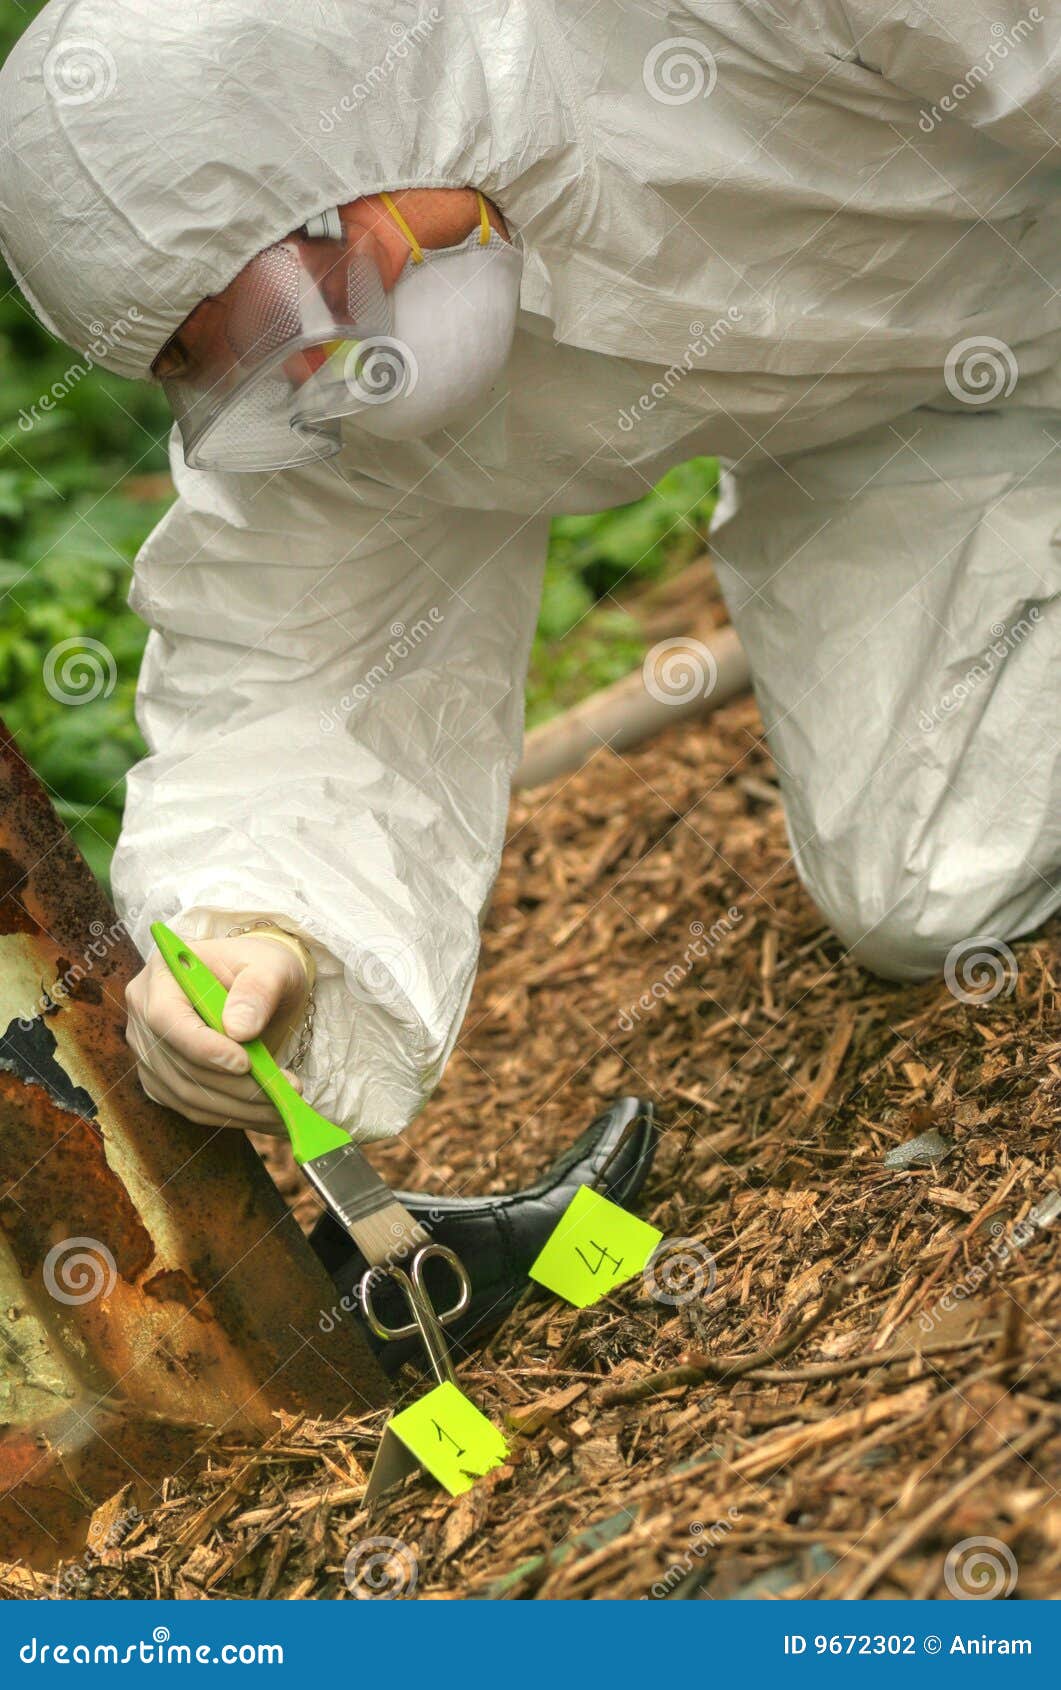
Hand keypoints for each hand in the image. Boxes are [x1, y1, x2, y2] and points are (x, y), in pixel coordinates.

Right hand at [125, 934, 309, 1129]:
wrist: (257, 987)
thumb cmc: (261, 967)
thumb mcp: (271, 966)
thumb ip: (258, 990)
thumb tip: (239, 1030)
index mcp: (162, 975)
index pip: (167, 1019)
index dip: (202, 1046)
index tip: (244, 1063)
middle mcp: (144, 1014)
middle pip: (181, 1064)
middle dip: (236, 1086)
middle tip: (284, 1093)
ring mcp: (149, 1051)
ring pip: (188, 1094)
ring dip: (239, 1108)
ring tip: (284, 1108)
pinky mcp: (162, 1080)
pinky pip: (192, 1107)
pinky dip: (232, 1115)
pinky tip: (268, 1114)